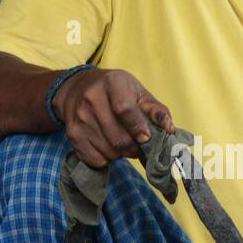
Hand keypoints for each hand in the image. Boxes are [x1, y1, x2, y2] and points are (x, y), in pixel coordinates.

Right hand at [53, 67, 173, 168]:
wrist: (76, 88)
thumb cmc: (114, 90)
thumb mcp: (137, 91)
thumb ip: (156, 110)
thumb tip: (169, 129)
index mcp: (112, 83)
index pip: (125, 110)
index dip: (138, 128)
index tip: (146, 138)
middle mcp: (92, 99)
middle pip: (118, 138)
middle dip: (134, 148)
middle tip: (138, 144)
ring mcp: (80, 118)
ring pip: (109, 152)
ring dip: (121, 154)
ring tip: (121, 142)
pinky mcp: (73, 134)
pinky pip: (95, 159)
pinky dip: (106, 159)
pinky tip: (107, 146)